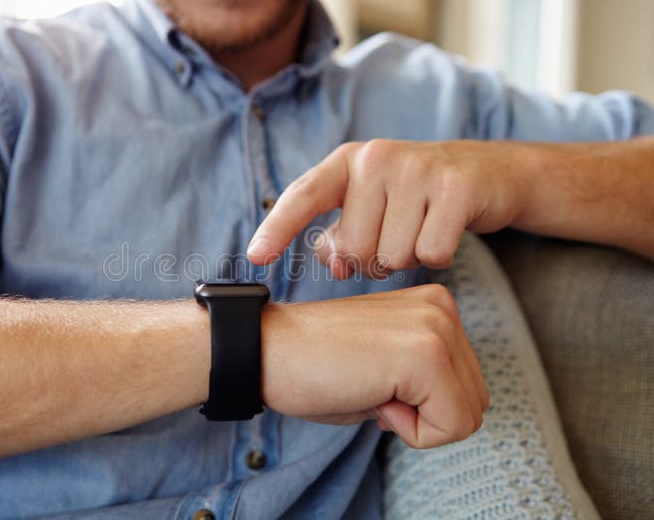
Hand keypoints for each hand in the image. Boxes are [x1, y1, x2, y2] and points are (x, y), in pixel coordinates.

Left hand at [247, 139, 526, 276]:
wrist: (490, 173)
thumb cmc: (416, 197)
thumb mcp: (370, 206)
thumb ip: (339, 236)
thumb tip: (333, 264)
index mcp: (349, 161)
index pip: (304, 195)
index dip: (277, 228)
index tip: (255, 257)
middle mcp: (378, 158)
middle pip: (354, 248)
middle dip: (373, 260)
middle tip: (395, 236)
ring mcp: (418, 169)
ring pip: (392, 256)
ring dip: (406, 259)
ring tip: (420, 229)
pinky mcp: (455, 187)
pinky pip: (431, 255)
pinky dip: (437, 257)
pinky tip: (444, 231)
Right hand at [261, 284, 488, 447]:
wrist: (264, 352)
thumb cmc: (314, 366)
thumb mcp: (386, 368)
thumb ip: (426, 380)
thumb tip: (454, 412)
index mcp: (434, 306)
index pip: (466, 386)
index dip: (421, 407)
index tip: (374, 384)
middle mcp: (443, 308)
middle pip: (475, 401)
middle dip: (426, 415)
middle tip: (372, 391)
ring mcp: (437, 327)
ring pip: (468, 416)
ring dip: (420, 422)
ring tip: (372, 390)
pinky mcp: (426, 353)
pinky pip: (452, 425)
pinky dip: (414, 432)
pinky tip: (374, 397)